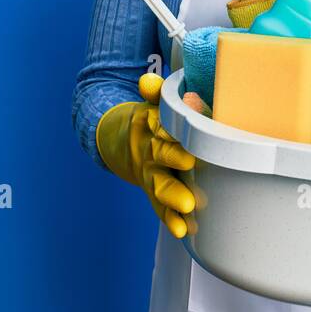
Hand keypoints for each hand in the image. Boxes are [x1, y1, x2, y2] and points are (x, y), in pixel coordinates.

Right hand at [94, 73, 196, 238]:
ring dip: (173, 196)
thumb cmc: (153, 118)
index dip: (170, 128)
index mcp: (153, 123)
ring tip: (187, 207)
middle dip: (174, 160)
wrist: (120, 138)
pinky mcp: (153, 190)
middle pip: (161, 154)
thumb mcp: (154, 102)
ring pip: (160, 185)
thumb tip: (148, 81)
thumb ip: (155, 93)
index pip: (161, 123)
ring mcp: (151, 173)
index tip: (182, 132)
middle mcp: (151, 149)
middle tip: (190, 164)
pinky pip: (160, 206)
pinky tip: (183, 230)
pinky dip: (169, 219)